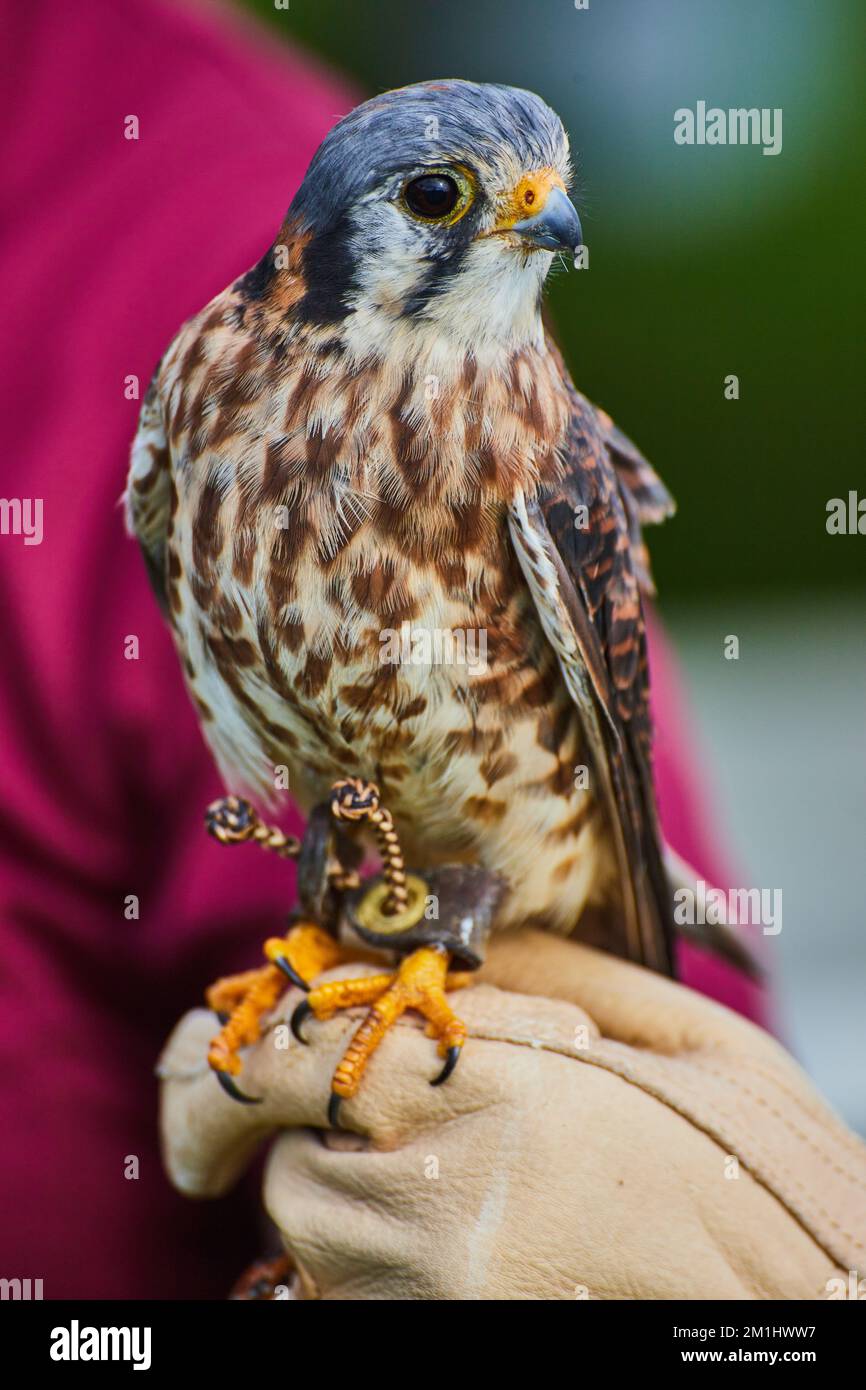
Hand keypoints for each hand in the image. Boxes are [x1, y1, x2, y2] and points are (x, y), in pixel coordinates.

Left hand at [159, 930, 863, 1299]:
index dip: (218, 1059)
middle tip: (417, 1110)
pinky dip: (376, 1260)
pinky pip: (348, 1296)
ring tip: (483, 1185)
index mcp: (481, 1098)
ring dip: (355, 1192)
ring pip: (311, 1235)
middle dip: (323, 1121)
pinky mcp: (426, 1357)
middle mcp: (422, 1217)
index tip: (204, 1058)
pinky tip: (479, 1240)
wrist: (813, 1313)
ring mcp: (417, 1310)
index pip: (275, 1061)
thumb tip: (424, 941)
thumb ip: (525, 970)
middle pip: (283, 1155)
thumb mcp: (658, 1029)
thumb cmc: (751, 1166)